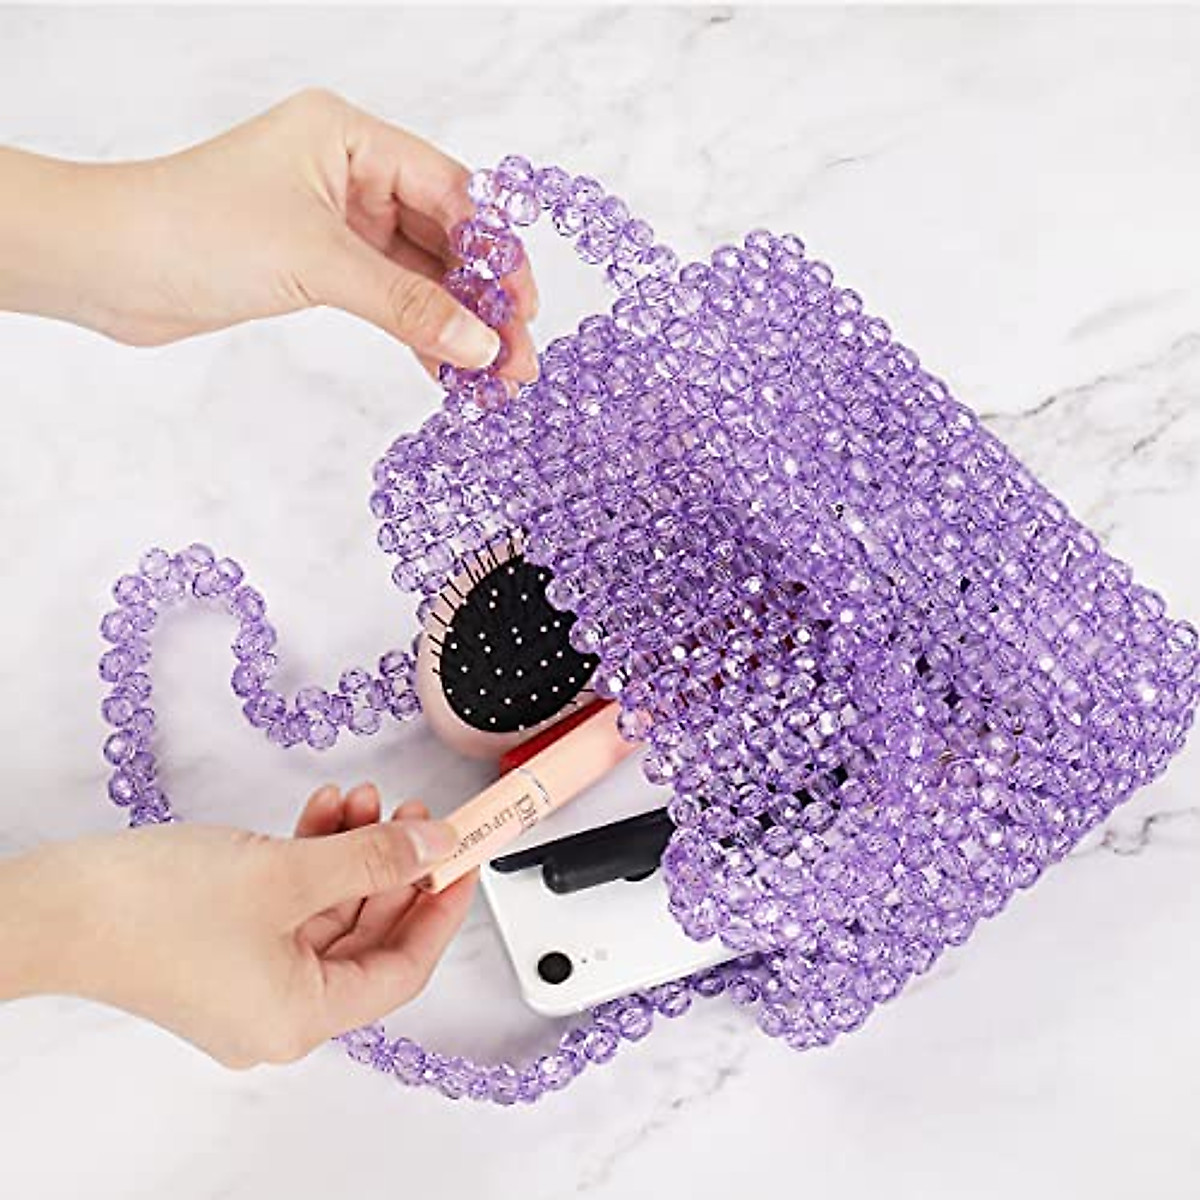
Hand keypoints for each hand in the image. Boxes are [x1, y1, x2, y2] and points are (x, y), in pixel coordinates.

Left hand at [0, 89, 537, 382]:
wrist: (106, 266)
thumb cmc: (194, 230)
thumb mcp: (318, 263)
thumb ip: (407, 306)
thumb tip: (482, 348)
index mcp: (350, 139)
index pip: (451, 193)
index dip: (494, 254)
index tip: (523, 309)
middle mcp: (348, 174)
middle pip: (443, 238)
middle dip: (482, 301)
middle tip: (518, 359)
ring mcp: (335, 223)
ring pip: (418, 276)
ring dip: (456, 326)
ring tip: (494, 380)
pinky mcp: (317, 267)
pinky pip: (388, 300)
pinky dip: (417, 334)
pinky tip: (448, 371)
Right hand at [0, 784, 476, 1067]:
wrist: (52, 905)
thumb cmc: (151, 909)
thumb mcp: (286, 873)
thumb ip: (372, 858)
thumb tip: (434, 847)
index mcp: (301, 1018)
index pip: (401, 968)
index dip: (439, 910)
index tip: (463, 861)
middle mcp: (278, 1010)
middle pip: (367, 935)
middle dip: (394, 866)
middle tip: (417, 817)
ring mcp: (249, 977)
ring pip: (329, 909)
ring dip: (352, 851)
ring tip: (365, 797)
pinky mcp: (224, 944)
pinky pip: (290, 901)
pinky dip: (312, 856)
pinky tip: (324, 810)